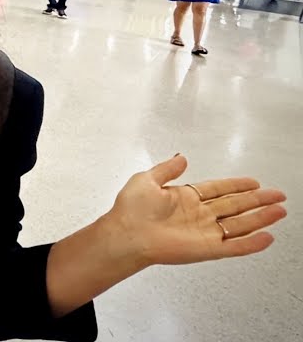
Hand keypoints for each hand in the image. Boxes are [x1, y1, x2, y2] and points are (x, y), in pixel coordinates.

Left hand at [103, 155, 285, 267]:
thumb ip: (167, 169)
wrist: (126, 233)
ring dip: (261, 218)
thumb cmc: (130, 210)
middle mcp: (198, 215)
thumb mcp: (147, 179)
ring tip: (280, 211)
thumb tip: (181, 157)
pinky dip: (252, 243)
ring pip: (240, 224)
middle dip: (257, 200)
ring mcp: (204, 232)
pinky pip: (235, 246)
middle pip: (235, 205)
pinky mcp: (207, 249)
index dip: (237, 185)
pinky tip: (267, 237)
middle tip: (277, 196)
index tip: (253, 182)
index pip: (218, 189)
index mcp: (185, 198)